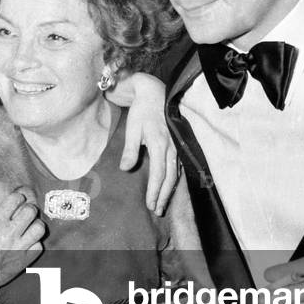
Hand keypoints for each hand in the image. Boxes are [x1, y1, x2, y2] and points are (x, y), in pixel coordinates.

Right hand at [0, 188, 44, 295]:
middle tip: (24, 214)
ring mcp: (19, 247)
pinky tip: (27, 245)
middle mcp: (9, 233)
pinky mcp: (24, 261)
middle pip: (31, 210)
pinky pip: (39, 247)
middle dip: (29, 210)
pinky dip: (35, 245)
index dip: (18, 198)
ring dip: (35, 226)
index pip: (16, 199)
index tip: (16, 202)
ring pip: (40, 228)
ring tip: (29, 229)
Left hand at [115, 73, 176, 215]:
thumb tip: (125, 169)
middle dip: (164, 196)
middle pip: (170, 178)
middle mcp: (171, 147)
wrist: (154, 93)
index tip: (150, 205)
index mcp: (160, 144)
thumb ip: (130, 149)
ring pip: (176, 174)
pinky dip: (174, 179)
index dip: (155, 191)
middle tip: (157, 210)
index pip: (159, 174)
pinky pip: (178, 166)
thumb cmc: (141, 110)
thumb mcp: (132, 128)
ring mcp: (176, 146)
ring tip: (163, 203)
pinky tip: (169, 187)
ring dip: (169, 190)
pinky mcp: (177, 144)